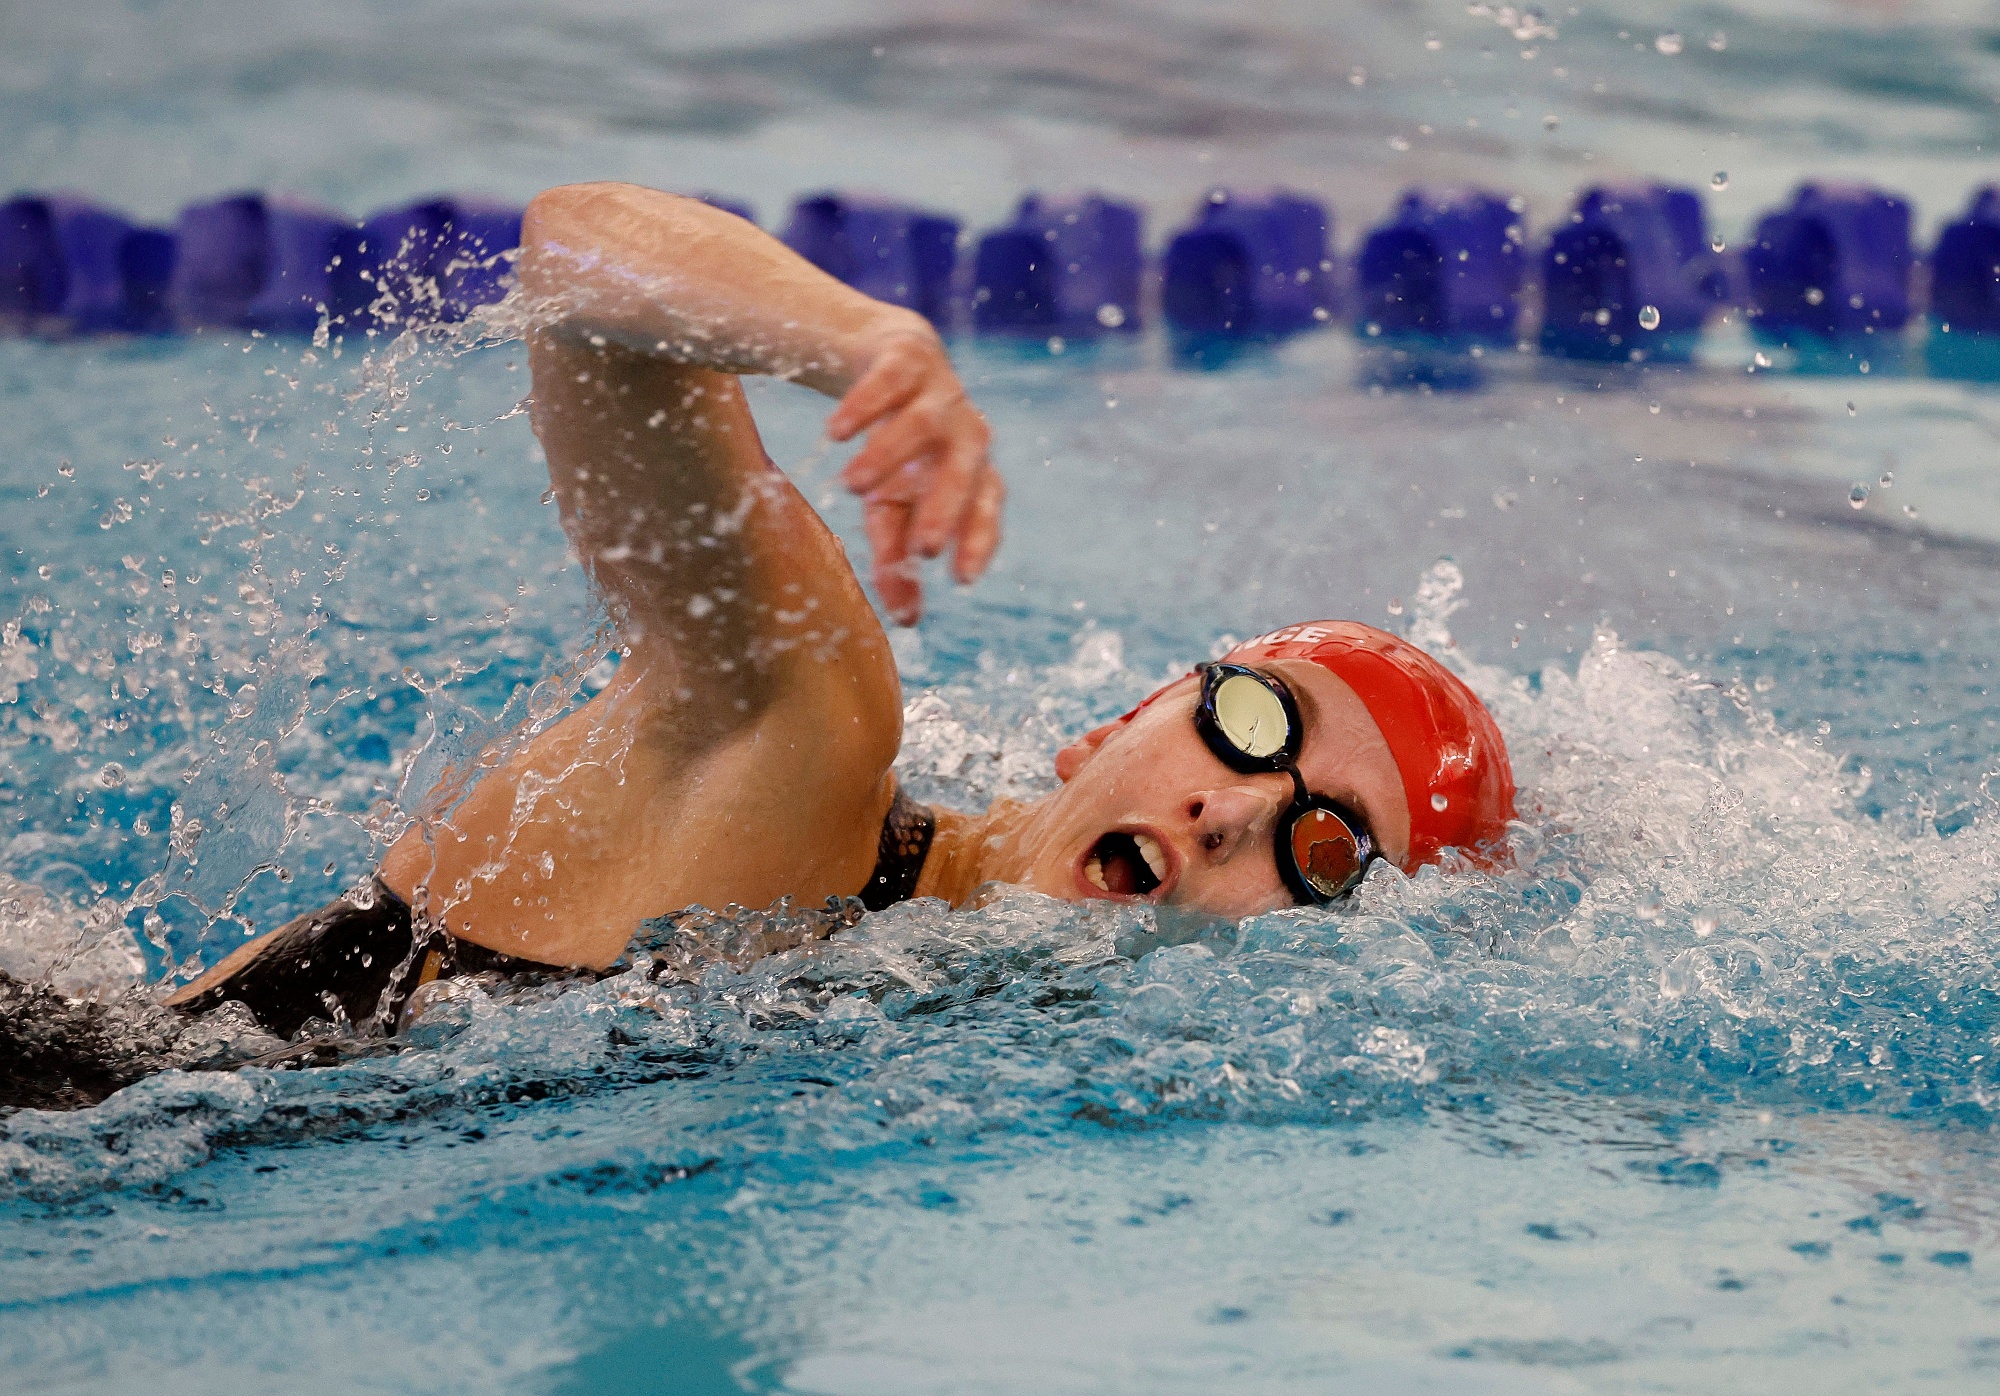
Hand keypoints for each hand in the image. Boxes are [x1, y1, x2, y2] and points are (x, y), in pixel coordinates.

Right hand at [825, 324, 1002, 625]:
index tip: (963, 580)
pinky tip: (835, 434)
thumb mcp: (893, 507)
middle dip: (946, 509)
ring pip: (922, 425)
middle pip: (967, 470)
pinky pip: (889, 382)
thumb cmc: (898, 453)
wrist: (886, 360)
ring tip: (851, 488)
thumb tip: (907, 623)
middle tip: (921, 550)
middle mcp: (966, 433)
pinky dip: (863, 406)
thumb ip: (899, 558)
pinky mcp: (907, 358)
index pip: (987, 509)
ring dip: (889, 456)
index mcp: (973, 473)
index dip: (979, 542)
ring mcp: (940, 392)